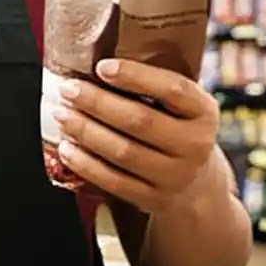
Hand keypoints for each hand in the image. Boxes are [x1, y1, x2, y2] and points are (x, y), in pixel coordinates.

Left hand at [53, 59, 220, 214]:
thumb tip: (99, 65)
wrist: (197, 184)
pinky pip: (114, 182)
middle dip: (97, 103)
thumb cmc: (177, 130)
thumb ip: (154, 87)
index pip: (173, 89)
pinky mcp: (155, 200)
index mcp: (204, 112)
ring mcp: (176, 176)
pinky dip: (86, 164)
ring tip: (62, 114)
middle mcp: (196, 145)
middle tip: (68, 90)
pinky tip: (66, 148)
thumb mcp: (181, 106)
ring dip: (86, 131)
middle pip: (140, 120)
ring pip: (124, 152)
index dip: (135, 75)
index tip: (102, 66)